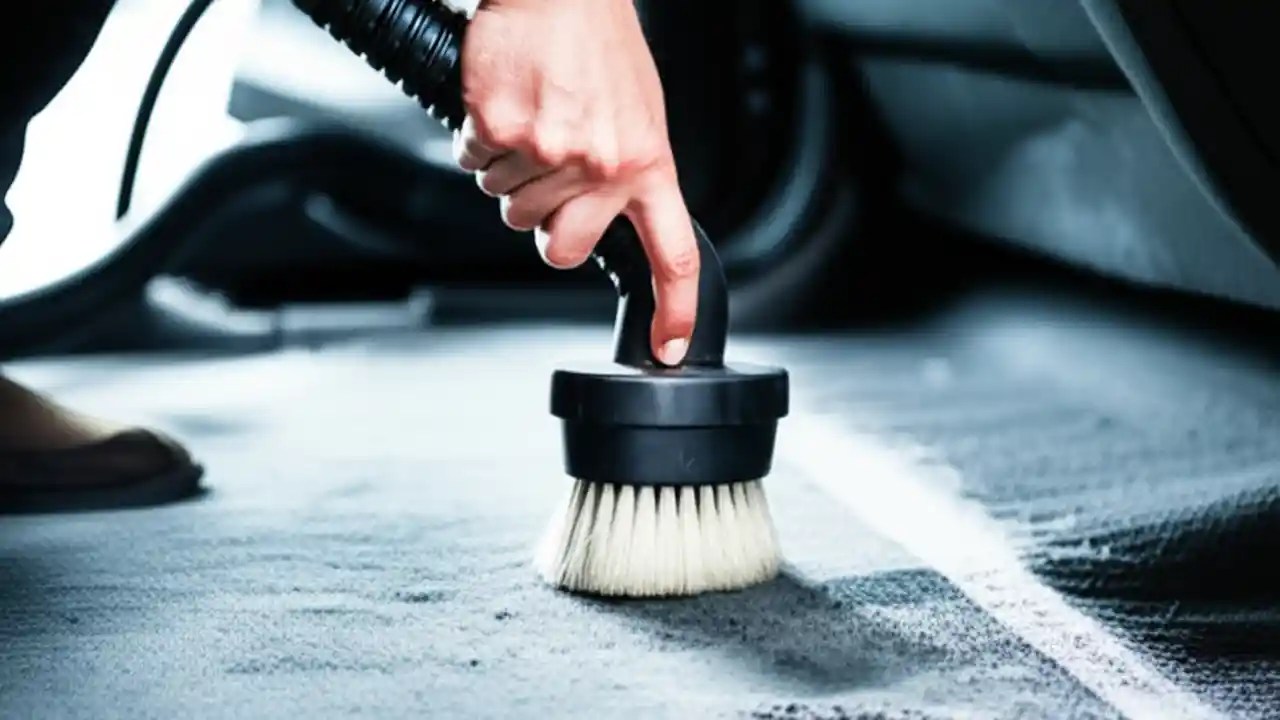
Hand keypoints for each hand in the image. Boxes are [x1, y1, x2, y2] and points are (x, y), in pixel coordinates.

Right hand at [453, 0, 697, 365]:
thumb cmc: (600, 44)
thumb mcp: (641, 113)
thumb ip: (628, 171)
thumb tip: (605, 217)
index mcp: (648, 164)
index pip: (674, 254)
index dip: (674, 310)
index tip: (665, 348)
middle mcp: (602, 167)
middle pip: (557, 248)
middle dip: (542, 225)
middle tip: (546, 179)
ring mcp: (549, 152)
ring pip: (508, 207)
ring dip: (508, 173)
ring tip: (532, 118)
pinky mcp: (499, 130)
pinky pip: (474, 165)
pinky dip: (478, 142)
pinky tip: (504, 104)